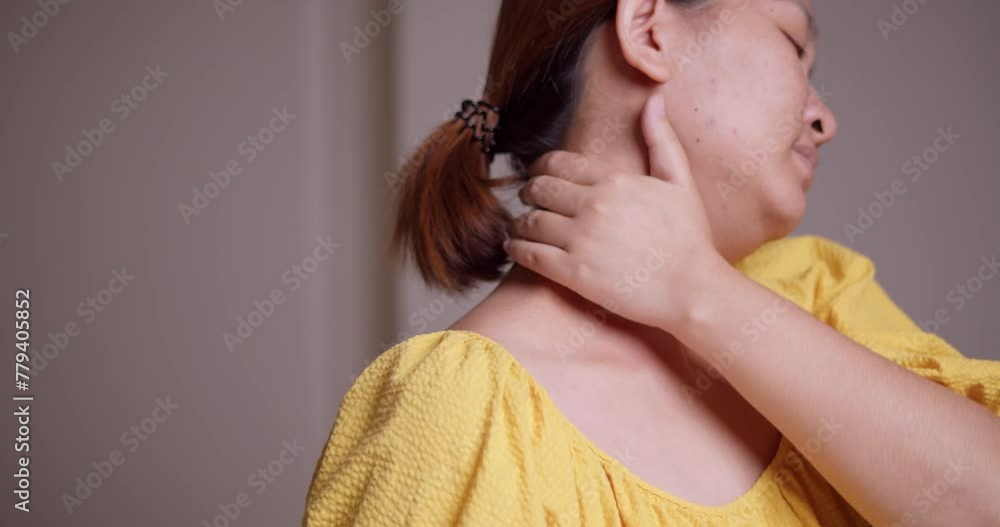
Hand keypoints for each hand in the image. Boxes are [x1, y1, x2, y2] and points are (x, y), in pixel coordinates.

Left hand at [504, 93, 726, 331]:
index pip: (558, 164)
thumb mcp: (680, 182)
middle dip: (528, 192)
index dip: (540, 168)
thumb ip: (661, 139)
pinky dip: (516, 248)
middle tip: (527, 199)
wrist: (692, 289)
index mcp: (613, 181)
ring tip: (518, 226)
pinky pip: (530, 254)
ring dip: (518, 222)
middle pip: (538, 190)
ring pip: (529, 222)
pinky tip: (515, 247)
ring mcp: (582, 240)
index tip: (537, 175)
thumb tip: (654, 97)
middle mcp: (594, 206)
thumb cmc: (689, 237)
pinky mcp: (574, 274)